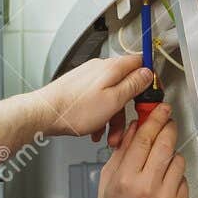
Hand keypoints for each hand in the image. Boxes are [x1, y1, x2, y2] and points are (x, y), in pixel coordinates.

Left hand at [30, 55, 153, 140]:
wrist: (45, 113)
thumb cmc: (74, 109)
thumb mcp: (113, 101)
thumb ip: (133, 86)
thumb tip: (147, 74)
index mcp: (112, 68)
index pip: (141, 62)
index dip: (150, 78)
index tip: (152, 93)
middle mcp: (100, 68)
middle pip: (126, 84)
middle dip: (128, 107)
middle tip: (128, 123)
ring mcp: (89, 78)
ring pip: (111, 96)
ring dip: (113, 118)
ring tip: (109, 135)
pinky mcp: (79, 89)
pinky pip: (98, 101)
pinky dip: (100, 116)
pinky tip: (95, 130)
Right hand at [97, 101, 187, 197]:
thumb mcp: (108, 179)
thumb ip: (122, 151)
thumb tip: (135, 127)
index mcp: (125, 179)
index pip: (144, 139)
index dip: (155, 119)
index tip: (161, 109)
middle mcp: (146, 188)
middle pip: (165, 144)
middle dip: (168, 128)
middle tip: (168, 122)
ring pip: (177, 160)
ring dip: (171, 155)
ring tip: (159, 164)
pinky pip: (182, 179)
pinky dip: (175, 176)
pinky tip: (163, 183)